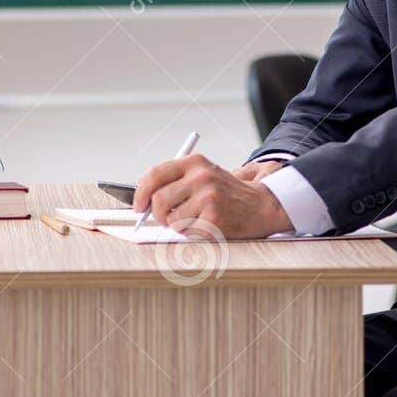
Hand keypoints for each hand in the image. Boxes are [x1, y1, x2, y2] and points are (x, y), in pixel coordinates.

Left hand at [133, 153, 293, 238]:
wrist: (258, 205)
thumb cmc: (225, 194)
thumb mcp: (202, 176)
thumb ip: (174, 181)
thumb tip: (142, 199)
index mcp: (195, 162)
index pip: (154, 175)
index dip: (141, 193)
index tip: (138, 206)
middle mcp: (201, 177)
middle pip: (158, 200)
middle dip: (157, 215)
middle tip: (165, 219)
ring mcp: (208, 197)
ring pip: (171, 219)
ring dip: (177, 225)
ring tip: (194, 219)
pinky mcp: (214, 218)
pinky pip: (187, 232)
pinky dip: (191, 233)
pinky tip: (206, 225)